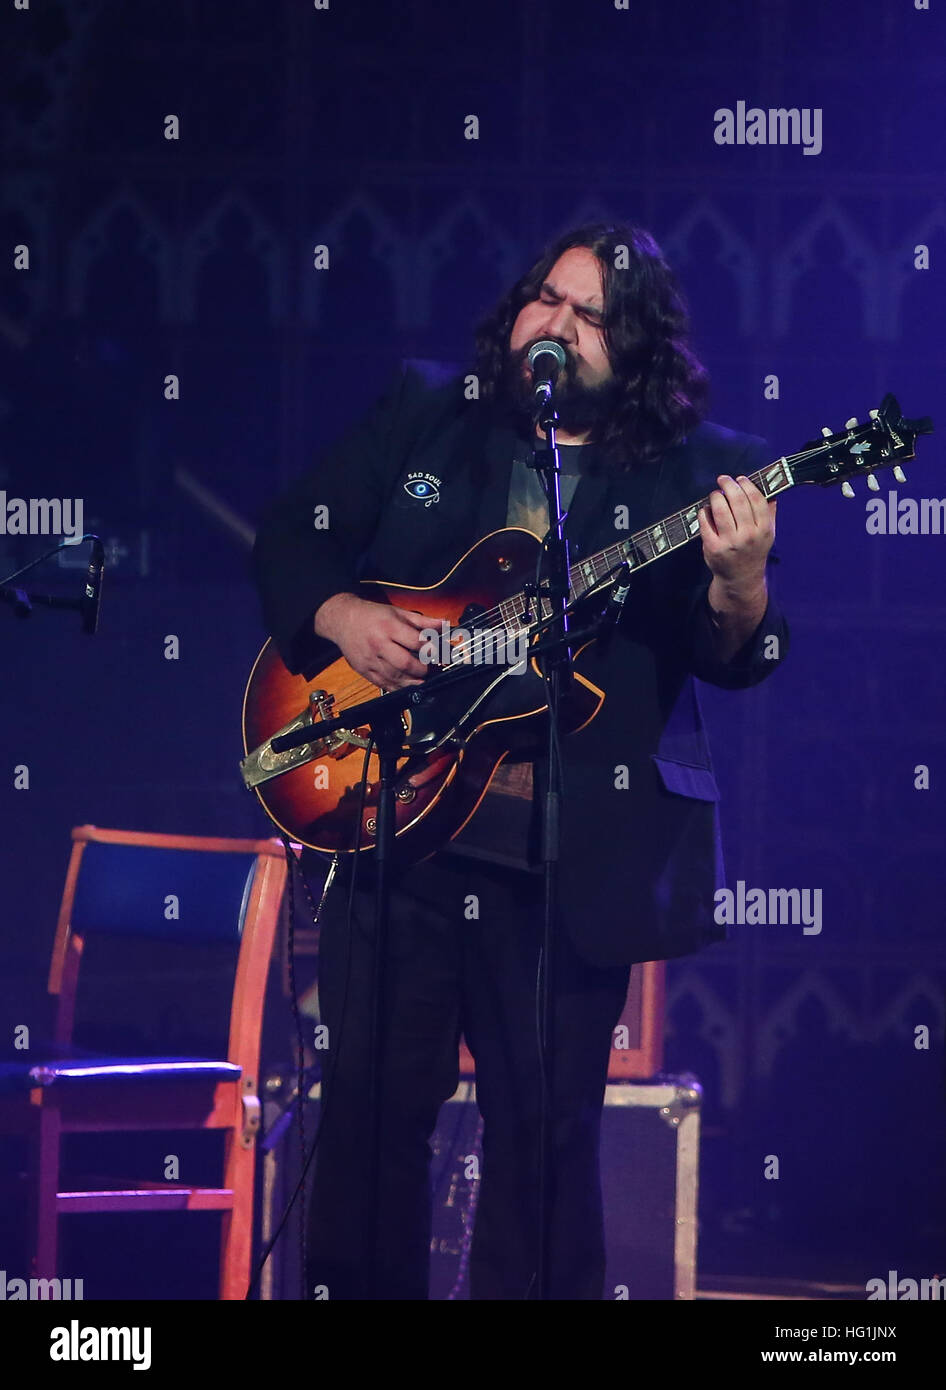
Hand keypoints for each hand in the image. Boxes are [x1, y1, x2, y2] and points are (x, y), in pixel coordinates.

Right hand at [314, 593, 432, 688]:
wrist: (342, 621)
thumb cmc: (372, 616)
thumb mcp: (398, 612)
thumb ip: (423, 621)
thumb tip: (444, 625)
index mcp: (389, 627)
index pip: (416, 643)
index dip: (432, 650)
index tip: (440, 653)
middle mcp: (379, 645)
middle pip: (406, 664)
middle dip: (424, 670)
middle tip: (432, 668)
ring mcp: (371, 660)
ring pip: (396, 678)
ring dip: (414, 682)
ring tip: (424, 679)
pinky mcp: (365, 671)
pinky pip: (384, 685)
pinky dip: (399, 688)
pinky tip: (408, 686)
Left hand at [698, 474, 775, 592]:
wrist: (740, 578)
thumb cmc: (753, 551)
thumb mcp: (767, 534)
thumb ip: (769, 513)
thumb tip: (771, 491)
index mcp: (764, 530)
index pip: (756, 500)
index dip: (747, 485)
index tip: (740, 479)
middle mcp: (748, 536)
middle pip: (738, 501)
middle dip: (729, 485)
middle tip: (723, 479)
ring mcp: (729, 543)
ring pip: (720, 509)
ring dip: (716, 496)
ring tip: (715, 494)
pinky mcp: (713, 548)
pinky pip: (705, 522)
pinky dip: (704, 511)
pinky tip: (706, 510)